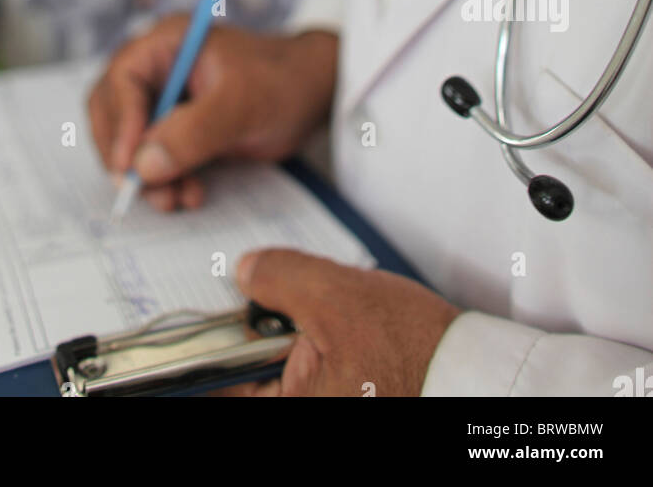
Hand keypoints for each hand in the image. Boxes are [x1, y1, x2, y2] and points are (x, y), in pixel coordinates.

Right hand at [89, 16, 337, 211]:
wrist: (315, 95)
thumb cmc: (282, 84)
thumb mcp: (240, 105)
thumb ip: (193, 132)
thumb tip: (143, 165)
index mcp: (166, 44)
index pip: (122, 80)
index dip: (119, 123)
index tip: (128, 166)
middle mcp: (158, 68)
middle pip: (114, 112)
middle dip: (126, 155)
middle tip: (141, 191)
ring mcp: (166, 98)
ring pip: (131, 140)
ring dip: (146, 175)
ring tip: (174, 201)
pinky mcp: (178, 126)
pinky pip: (155, 156)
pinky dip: (165, 179)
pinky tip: (191, 194)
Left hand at [228, 250, 459, 396]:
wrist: (470, 371)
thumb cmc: (414, 348)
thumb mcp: (336, 295)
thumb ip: (279, 278)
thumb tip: (246, 273)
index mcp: (288, 410)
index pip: (219, 379)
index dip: (220, 336)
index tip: (224, 311)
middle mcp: (300, 415)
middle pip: (249, 372)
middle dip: (263, 331)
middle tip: (294, 306)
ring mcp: (325, 407)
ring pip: (280, 369)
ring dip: (292, 337)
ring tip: (332, 322)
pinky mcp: (341, 401)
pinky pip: (307, 376)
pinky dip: (314, 348)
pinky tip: (343, 334)